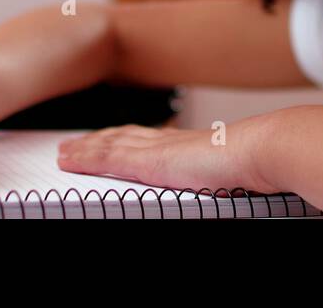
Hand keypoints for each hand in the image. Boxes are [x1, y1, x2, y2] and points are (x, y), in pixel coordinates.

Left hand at [56, 117, 280, 194]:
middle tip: (74, 144)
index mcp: (186, 144)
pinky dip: (85, 159)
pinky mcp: (148, 162)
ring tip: (64, 153)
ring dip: (84, 148)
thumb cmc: (255, 163)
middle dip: (97, 140)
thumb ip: (220, 174)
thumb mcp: (232, 170)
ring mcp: (156, 150)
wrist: (258, 151)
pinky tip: (68, 161)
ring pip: (108, 145)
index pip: (147, 139)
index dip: (124, 138)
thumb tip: (228, 184)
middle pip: (122, 137)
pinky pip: (107, 158)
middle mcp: (167, 142)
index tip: (110, 139)